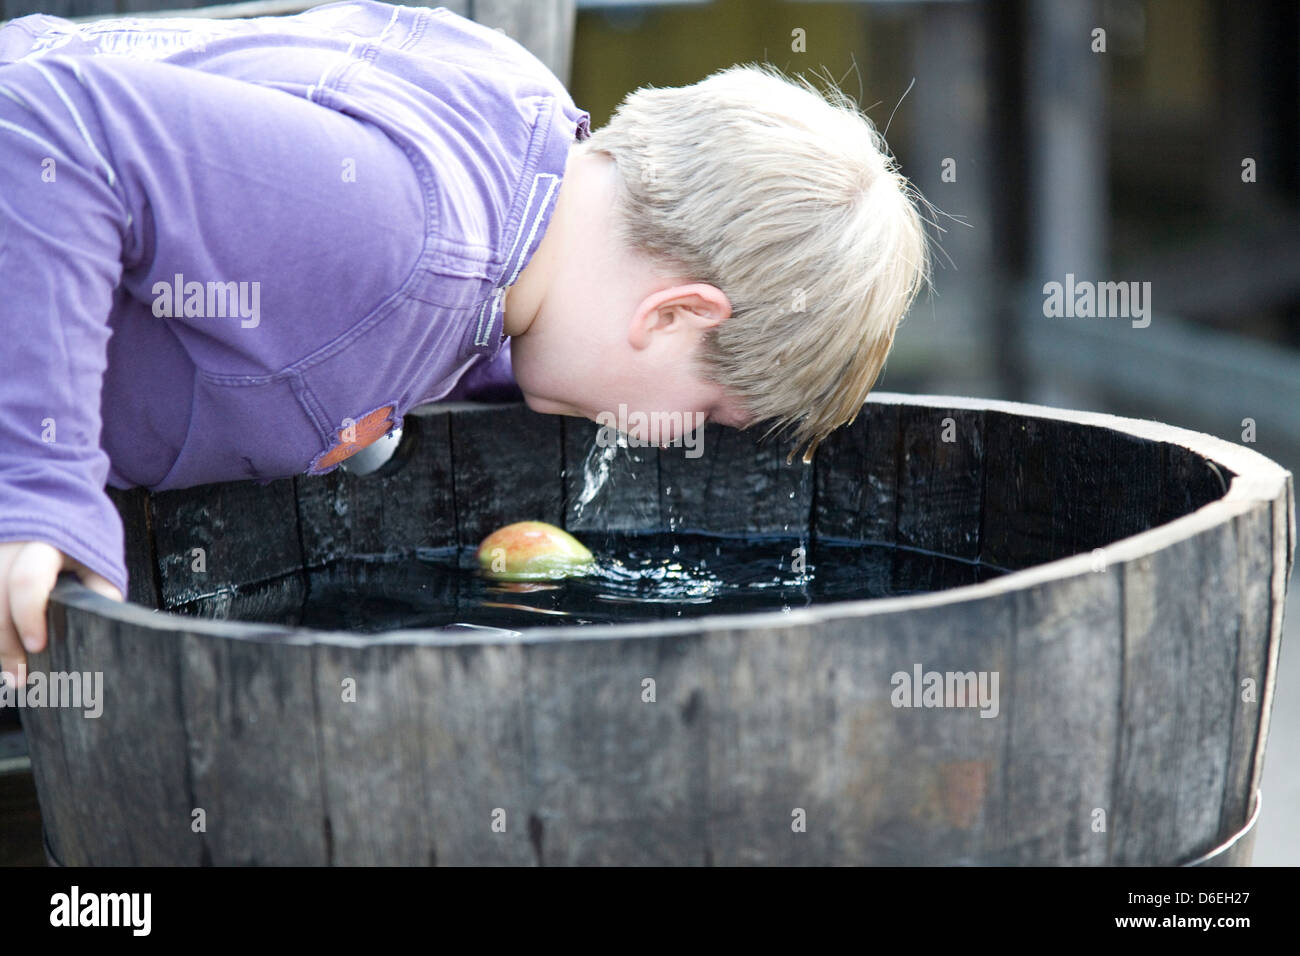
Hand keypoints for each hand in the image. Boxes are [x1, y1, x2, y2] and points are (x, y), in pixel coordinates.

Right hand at [0, 541, 122, 686]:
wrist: (52, 514)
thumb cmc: (77, 541)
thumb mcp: (98, 558)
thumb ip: (101, 586)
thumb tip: (104, 617)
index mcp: (42, 544)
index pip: (27, 580)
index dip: (28, 615)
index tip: (37, 646)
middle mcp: (6, 548)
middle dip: (5, 643)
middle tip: (19, 677)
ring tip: (10, 671)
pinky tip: (3, 652)